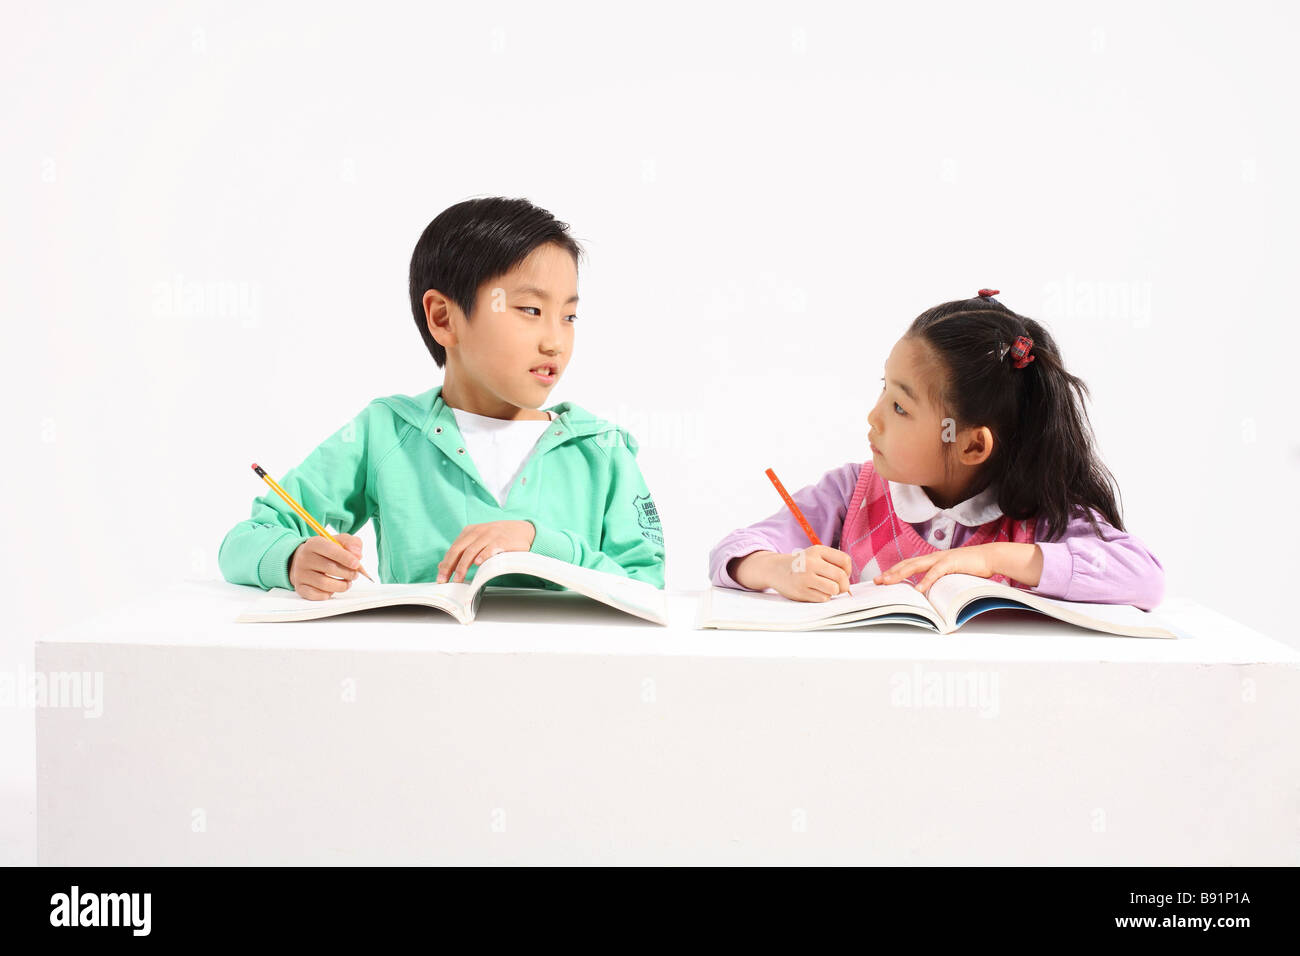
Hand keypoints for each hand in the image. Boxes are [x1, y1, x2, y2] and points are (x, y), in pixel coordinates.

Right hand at [289, 532, 363, 600]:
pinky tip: (333, 589)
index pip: (330, 550)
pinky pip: (316, 595)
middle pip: (329, 568)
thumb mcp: (339, 541)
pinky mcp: (300, 587)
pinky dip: (328, 594)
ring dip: (341, 586)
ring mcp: (300, 573)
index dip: (345, 557)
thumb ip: (352, 543)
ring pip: (324, 584)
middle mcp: (304, 558)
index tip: (357, 564)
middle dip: (347, 573)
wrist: (305, 559)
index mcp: (314, 543)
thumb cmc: (326, 551)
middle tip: (355, 575)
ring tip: (347, 583)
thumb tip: (357, 555)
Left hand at [437, 520, 536, 582]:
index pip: (454, 549)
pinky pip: (490, 548)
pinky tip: (478, 564)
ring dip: (463, 566)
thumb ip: (462, 552)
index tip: (440, 578)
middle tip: (446, 580)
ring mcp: (490, 535)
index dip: (446, 564)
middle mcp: (478, 531)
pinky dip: (483, 555)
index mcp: (470, 531)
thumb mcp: (478, 542)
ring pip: (472, 551)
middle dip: (451, 566)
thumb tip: (442, 566)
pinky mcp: (502, 540)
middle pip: (460, 549)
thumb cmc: (499, 538)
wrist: (524, 530)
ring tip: (459, 578)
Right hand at [731, 545, 851, 602]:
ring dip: (834, 592)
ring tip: (827, 589)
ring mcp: (805, 577)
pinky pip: (823, 598)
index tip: (843, 574)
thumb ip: (832, 564)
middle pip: (841, 576)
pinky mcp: (801, 591)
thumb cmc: (801, 565)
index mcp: (817, 551)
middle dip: (844, 585)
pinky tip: (815, 592)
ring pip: (833, 589)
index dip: (848, 571)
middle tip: (840, 588)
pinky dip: (823, 597)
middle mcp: (810, 562)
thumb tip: (849, 584)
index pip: (845, 560)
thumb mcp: (815, 555)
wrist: (776, 570)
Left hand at [873, 543, 1000, 595]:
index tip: (882, 578)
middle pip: (906, 564)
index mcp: (932, 559)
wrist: (990, 557)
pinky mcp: (951, 563)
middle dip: (890, 573)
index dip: (895, 571)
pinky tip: (918, 589)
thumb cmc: (972, 566)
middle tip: (877, 581)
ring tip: (888, 582)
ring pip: (915, 566)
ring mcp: (941, 559)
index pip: (909, 564)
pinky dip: (925, 581)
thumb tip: (930, 592)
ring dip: (900, 574)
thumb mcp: (951, 574)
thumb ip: (940, 579)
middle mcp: (933, 557)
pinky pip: (935, 573)